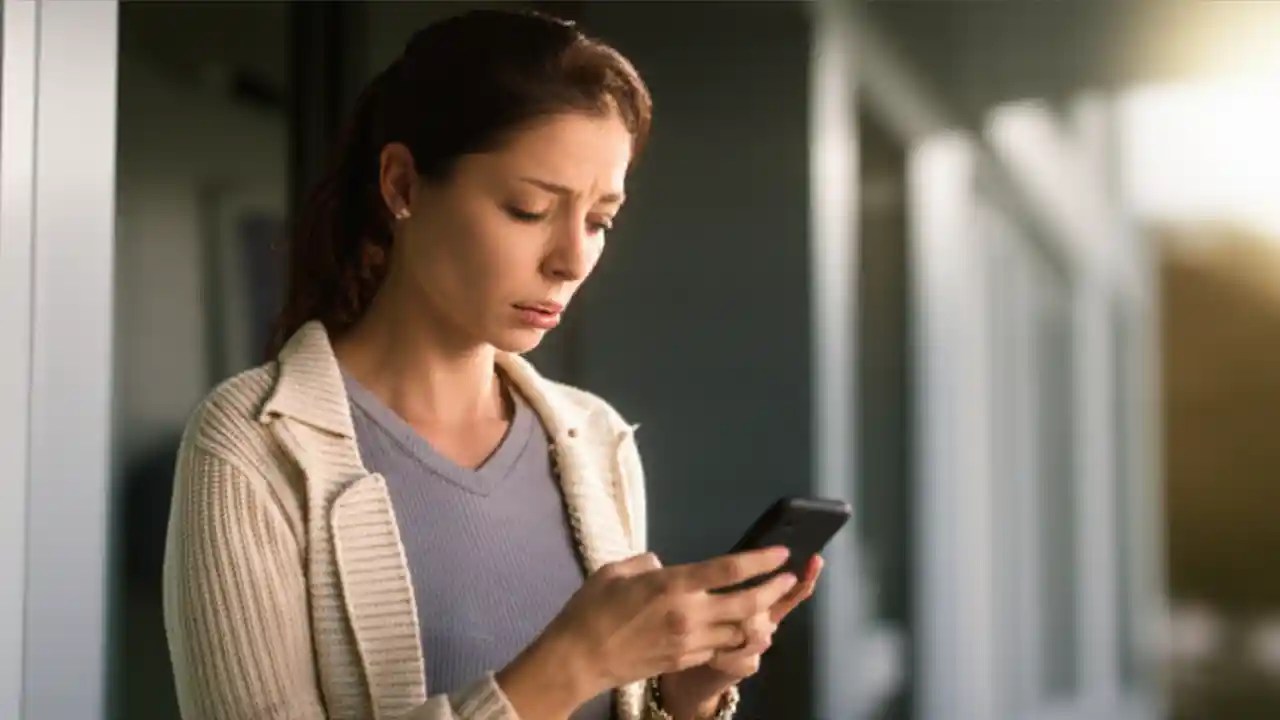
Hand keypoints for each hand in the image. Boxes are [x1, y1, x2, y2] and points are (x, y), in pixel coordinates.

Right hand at [514, 547, 798, 711]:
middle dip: (773, 590)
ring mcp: (689, 642)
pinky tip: (736, 630)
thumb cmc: (590, 610)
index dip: (760, 560)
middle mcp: (688, 614)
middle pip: (747, 603)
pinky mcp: (684, 661)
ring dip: (758, 619)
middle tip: (788, 579)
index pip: (729, 570)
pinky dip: (734, 639)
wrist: (579, 660)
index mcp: (672, 585)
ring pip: (740, 631)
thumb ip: (645, 563)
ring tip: (767, 606)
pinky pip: (720, 650)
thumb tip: (664, 566)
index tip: (780, 553)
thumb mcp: (614, 571)